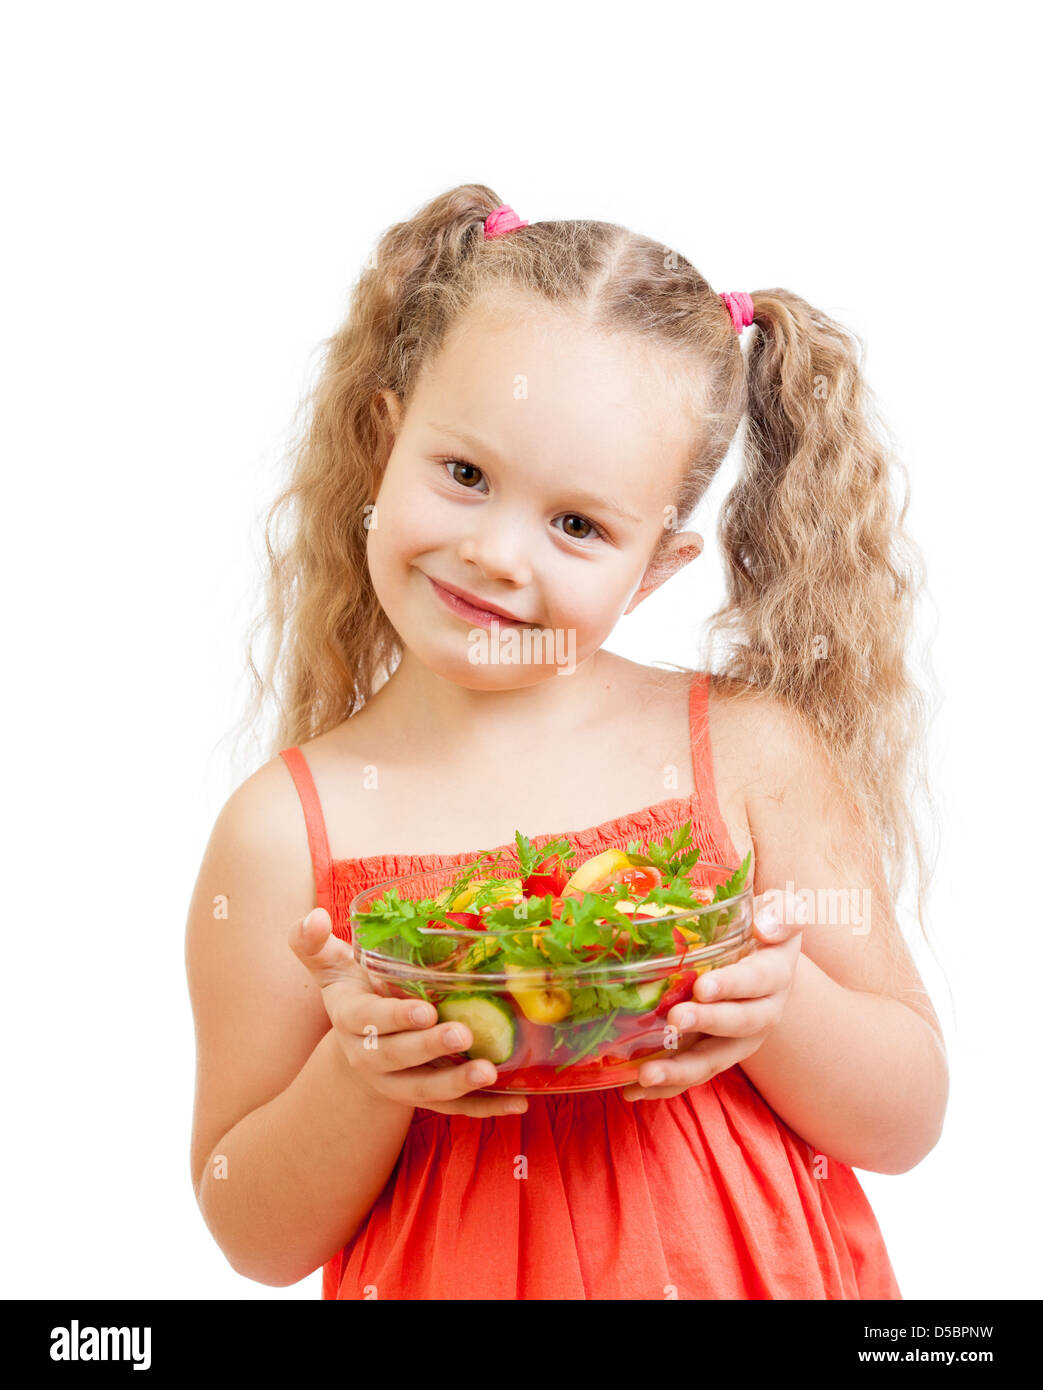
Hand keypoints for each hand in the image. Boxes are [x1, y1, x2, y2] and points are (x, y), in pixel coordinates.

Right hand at [289, 908, 528, 1118]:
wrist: (356, 1047)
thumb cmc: (354, 992)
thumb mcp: (331, 967)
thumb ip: (314, 942)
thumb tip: (315, 916)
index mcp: (349, 1020)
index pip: (367, 1020)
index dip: (395, 1018)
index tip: (425, 1010)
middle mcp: (370, 1057)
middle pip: (398, 1058)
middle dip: (430, 1048)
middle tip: (463, 1034)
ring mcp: (398, 1083)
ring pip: (426, 1090)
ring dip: (458, 1084)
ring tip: (490, 1071)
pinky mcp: (425, 1098)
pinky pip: (455, 1109)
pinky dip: (486, 1108)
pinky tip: (518, 1101)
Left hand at [620, 889, 806, 1102]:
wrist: (767, 962)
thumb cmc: (765, 928)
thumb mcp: (782, 911)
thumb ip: (782, 914)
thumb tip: (764, 928)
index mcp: (775, 974)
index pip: (757, 981)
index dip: (732, 985)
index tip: (703, 987)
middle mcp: (763, 1013)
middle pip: (738, 1025)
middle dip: (706, 1025)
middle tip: (674, 1020)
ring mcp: (737, 1039)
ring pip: (713, 1060)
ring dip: (680, 1070)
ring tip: (647, 1074)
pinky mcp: (714, 1053)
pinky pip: (692, 1074)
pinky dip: (665, 1086)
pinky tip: (633, 1089)